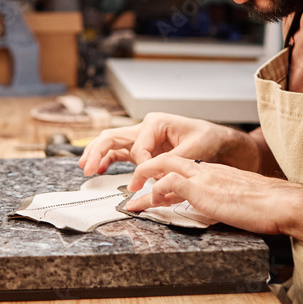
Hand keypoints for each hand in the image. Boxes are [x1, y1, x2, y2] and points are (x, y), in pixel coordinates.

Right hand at [78, 112, 260, 176]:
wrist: (216, 140)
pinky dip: (108, 160)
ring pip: (112, 143)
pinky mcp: (143, 148)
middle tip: (88, 167)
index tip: (144, 181)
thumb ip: (173, 161)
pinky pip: (120, 153)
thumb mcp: (195, 149)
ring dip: (97, 155)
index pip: (138, 146)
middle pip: (113, 137)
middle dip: (98, 152)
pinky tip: (99, 169)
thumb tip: (155, 176)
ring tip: (86, 168)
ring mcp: (142, 138)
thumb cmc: (207, 139)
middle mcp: (145, 127)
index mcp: (156, 122)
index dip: (140, 166)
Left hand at [123, 154, 302, 235]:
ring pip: (163, 166)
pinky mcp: (202, 189)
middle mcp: (207, 170)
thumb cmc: (269, 207)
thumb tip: (217, 213)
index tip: (155, 193)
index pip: (183, 169)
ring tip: (132, 200)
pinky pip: (170, 183)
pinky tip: (148, 203)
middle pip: (167, 160)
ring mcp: (203, 177)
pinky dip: (154, 192)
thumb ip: (223, 203)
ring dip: (143, 181)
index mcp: (215, 173)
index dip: (165, 179)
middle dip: (146, 171)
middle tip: (133, 189)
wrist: (282, 203)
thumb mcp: (238, 202)